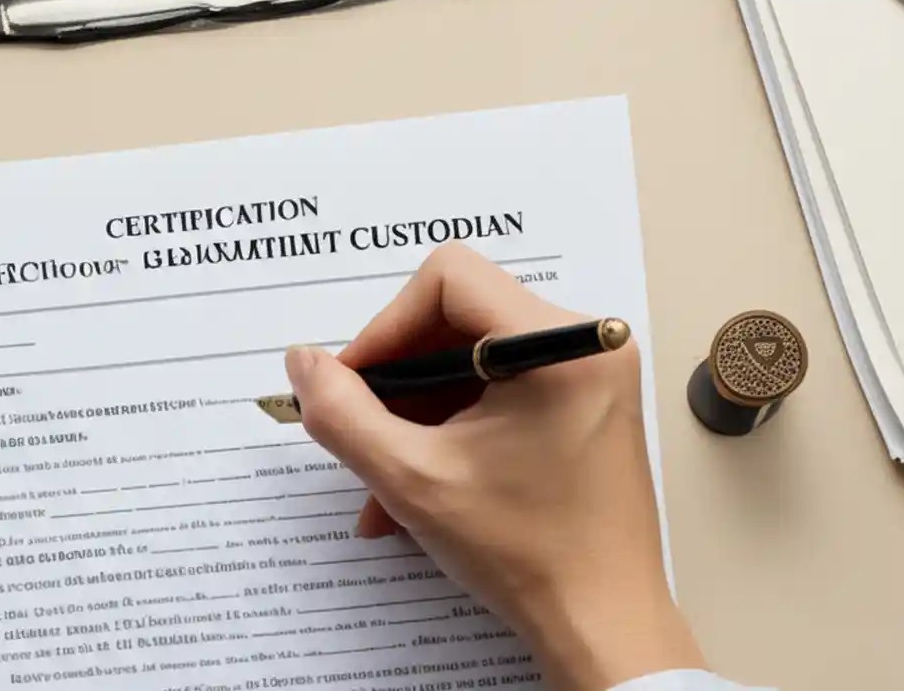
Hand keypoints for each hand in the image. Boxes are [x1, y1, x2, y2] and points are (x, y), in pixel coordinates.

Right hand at [284, 243, 704, 690]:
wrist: (602, 624)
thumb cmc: (526, 554)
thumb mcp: (412, 478)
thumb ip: (343, 414)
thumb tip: (302, 362)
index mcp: (560, 344)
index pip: (448, 279)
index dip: (386, 326)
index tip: (353, 383)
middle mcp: (586, 344)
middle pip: (458, 316)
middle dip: (398, 375)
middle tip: (362, 426)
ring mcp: (589, 376)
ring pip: (472, 359)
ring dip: (416, 411)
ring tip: (379, 474)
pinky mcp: (583, 406)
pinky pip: (498, 391)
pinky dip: (450, 427)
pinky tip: (414, 483)